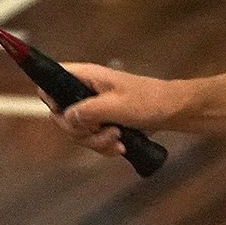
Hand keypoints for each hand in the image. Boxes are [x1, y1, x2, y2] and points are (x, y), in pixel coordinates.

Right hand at [39, 61, 181, 157]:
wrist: (174, 112)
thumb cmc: (149, 101)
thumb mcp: (116, 106)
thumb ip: (87, 111)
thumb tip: (64, 118)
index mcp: (86, 77)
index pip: (51, 82)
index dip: (51, 100)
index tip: (67, 116)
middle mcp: (85, 91)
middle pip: (62, 115)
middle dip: (81, 131)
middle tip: (104, 132)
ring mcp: (95, 108)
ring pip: (78, 131)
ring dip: (96, 141)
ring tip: (118, 140)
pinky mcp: (104, 123)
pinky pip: (92, 139)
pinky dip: (105, 146)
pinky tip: (121, 147)